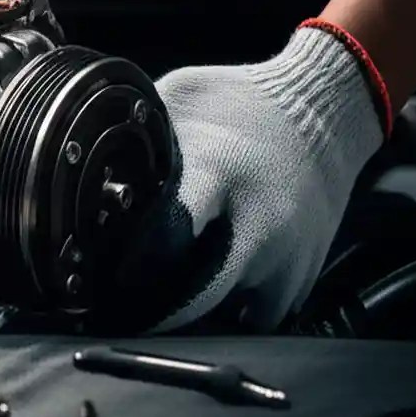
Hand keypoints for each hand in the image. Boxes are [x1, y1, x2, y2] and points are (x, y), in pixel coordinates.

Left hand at [128, 25, 387, 332]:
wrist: (327, 113)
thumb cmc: (245, 104)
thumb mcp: (185, 98)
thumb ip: (142, 133)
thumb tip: (88, 155)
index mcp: (218, 175)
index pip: (170, 233)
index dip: (134, 263)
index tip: (108, 278)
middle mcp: (257, 224)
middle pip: (198, 297)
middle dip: (154, 312)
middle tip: (119, 313)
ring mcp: (286, 259)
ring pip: (227, 317)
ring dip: (193, 315)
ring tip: (162, 298)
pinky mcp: (301, 279)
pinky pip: (256, 319)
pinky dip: (228, 313)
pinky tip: (207, 290)